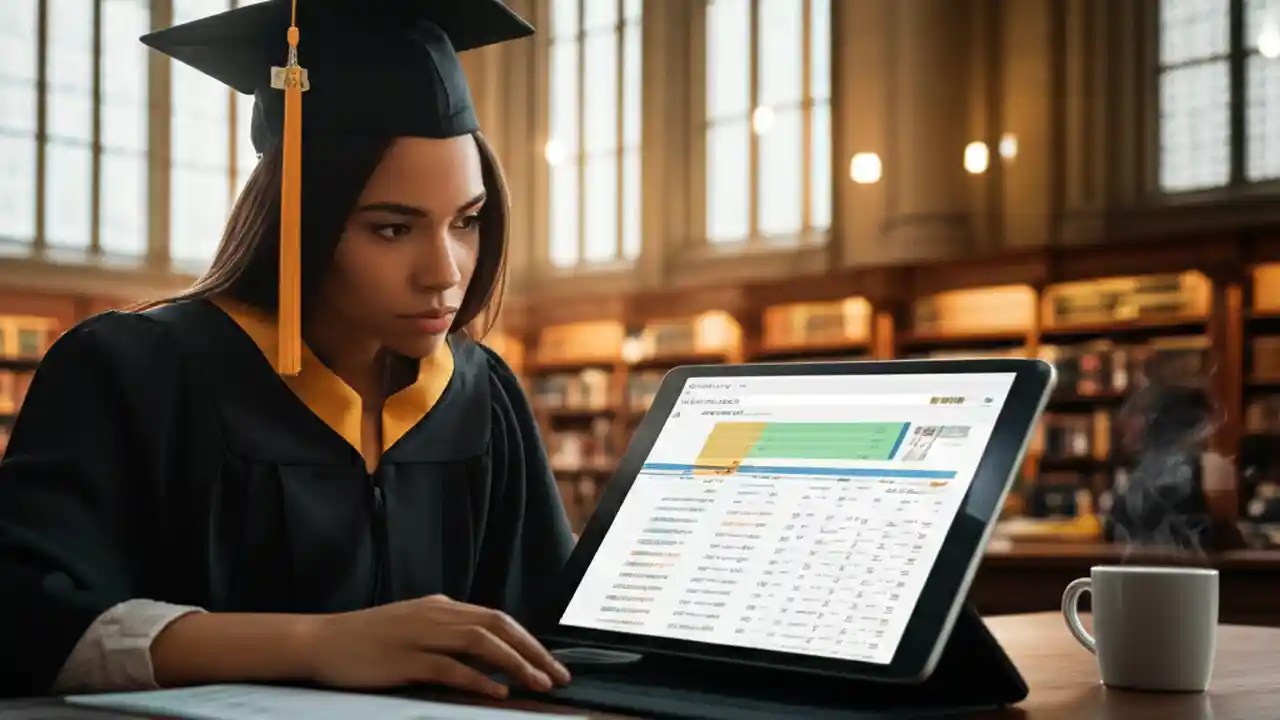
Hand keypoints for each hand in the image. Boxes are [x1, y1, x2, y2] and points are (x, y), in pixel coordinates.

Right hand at [304, 594, 571, 698]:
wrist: (320, 642)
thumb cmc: (367, 641)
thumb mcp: (414, 628)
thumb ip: (447, 634)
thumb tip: (485, 651)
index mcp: (441, 607)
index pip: (497, 618)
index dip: (528, 640)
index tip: (550, 662)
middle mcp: (436, 615)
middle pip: (498, 626)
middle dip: (534, 650)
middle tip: (560, 675)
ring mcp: (421, 635)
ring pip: (482, 642)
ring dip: (516, 663)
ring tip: (539, 683)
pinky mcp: (405, 659)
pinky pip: (450, 667)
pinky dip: (479, 678)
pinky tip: (498, 691)